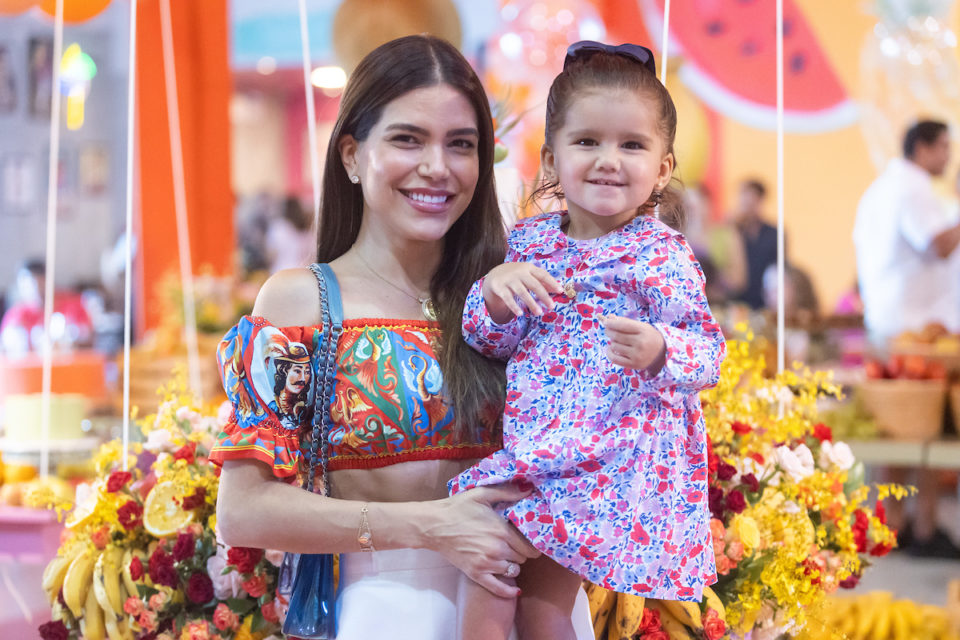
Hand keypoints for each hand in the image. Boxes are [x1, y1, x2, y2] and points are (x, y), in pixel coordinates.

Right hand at [425, 483, 538, 597]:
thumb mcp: (482, 494)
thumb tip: (529, 488)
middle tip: (514, 545)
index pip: (529, 545)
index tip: (527, 539)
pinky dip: (509, 591)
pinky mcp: (476, 574)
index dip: (531, 543)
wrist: (434, 525)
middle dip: (520, 552)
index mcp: (501, 531)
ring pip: (513, 571)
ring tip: (505, 556)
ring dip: (512, 565)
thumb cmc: (458, 508)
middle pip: (523, 558)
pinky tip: (515, 590)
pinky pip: (499, 589)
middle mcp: (497, 550)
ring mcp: (487, 564)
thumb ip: (508, 491)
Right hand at [482, 263, 561, 323]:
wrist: (495, 274)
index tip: (560, 291)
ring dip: (531, 303)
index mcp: (529, 268)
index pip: (542, 275)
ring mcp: (509, 280)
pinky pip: (508, 298)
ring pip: (522, 292)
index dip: (552, 282)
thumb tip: (559, 289)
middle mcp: (519, 273)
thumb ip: (542, 281)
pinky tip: (520, 314)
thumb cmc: (517, 276)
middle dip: (544, 296)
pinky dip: (514, 306)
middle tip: (552, 306)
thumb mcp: (529, 275)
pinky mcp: (500, 287)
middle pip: (534, 285)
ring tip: (539, 312)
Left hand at [604, 315, 666, 372]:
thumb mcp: (642, 326)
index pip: (622, 325)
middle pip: (617, 336)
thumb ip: (626, 322)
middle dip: (609, 331)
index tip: (605, 322)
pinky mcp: (634, 365)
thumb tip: (609, 318)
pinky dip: (609, 353)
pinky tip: (610, 348)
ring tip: (615, 340)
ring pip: (615, 346)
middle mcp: (641, 343)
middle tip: (607, 330)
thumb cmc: (649, 337)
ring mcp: (637, 355)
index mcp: (644, 330)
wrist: (663, 354)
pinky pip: (615, 359)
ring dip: (612, 342)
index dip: (611, 323)